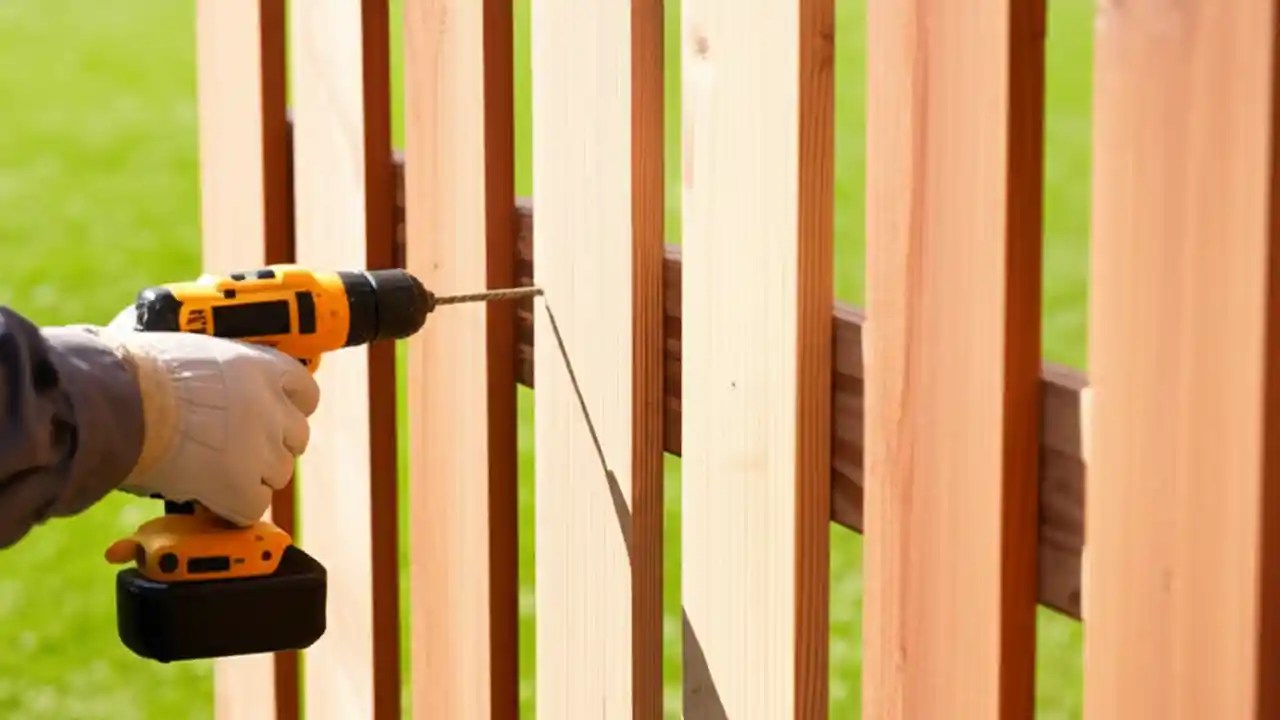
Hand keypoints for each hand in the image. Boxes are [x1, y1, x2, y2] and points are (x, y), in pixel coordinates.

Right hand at [100, 306, 319, 524]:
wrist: (117, 404)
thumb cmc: (135, 370)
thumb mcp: (189, 349)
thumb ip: (215, 367)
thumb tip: (203, 371)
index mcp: (262, 367)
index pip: (305, 391)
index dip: (288, 407)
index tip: (271, 415)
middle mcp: (272, 407)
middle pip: (297, 437)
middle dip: (271, 445)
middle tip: (234, 449)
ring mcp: (262, 449)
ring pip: (279, 474)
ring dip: (252, 476)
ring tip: (212, 471)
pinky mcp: (241, 487)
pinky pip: (253, 506)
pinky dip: (233, 506)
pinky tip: (207, 495)